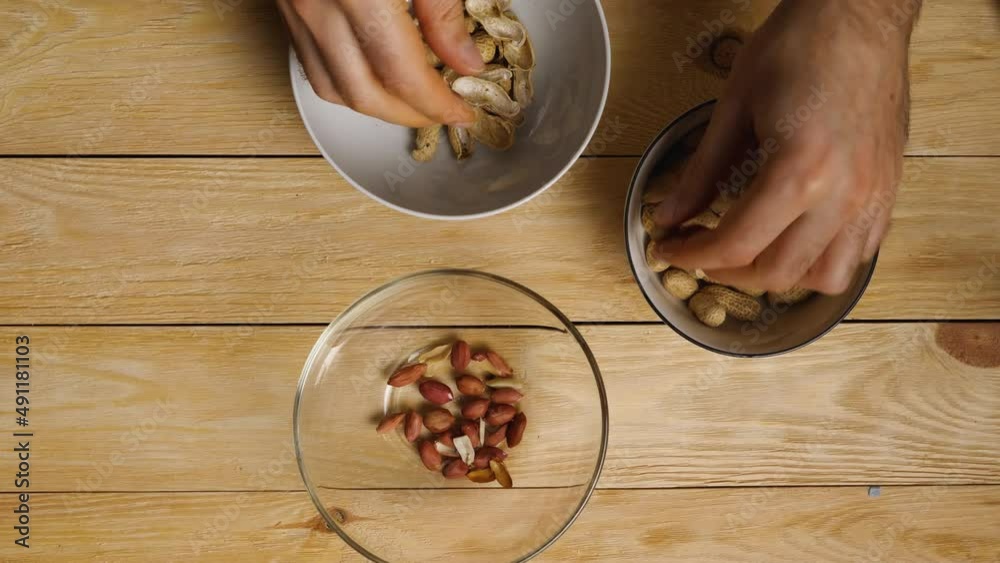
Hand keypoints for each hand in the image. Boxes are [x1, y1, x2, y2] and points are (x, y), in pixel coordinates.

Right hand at [278, 0, 481, 126]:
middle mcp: (317, 5)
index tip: (462, 112)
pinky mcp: (284, 5)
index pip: (402, 74)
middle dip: (409, 115)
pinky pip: (310, 63)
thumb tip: (465, 63)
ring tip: (413, 102)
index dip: (436, 103)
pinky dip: (345, 82)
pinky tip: (374, 75)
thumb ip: (442, 11)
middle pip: (364, 94)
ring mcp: (293, 7)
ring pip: (331, 87)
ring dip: (375, 106)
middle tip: (444, 113)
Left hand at [653, 0, 918, 293]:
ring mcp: (873, 196)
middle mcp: (843, 194)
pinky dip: (822, 261)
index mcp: (800, 170)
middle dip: (728, 272)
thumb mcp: (734, 106)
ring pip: (826, 277)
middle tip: (702, 252)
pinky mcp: (889, 190)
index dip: (693, 256)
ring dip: (779, 276)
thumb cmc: (800, 45)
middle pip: (778, 272)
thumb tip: (668, 215)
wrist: (860, 14)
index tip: (671, 249)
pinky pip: (859, 253)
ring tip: (749, 253)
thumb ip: (701, 171)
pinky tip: (793, 239)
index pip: (736, 244)